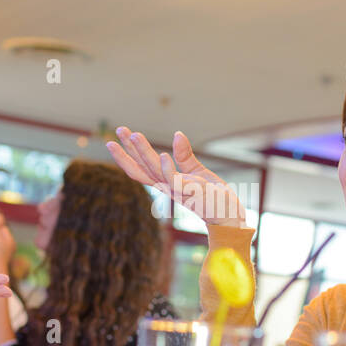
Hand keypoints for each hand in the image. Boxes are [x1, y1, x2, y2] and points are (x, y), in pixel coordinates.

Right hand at [106, 127, 246, 226]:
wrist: (227, 215)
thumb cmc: (211, 196)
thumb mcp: (196, 171)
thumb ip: (184, 155)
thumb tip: (177, 134)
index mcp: (166, 182)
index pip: (142, 167)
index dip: (129, 152)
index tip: (118, 135)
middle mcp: (167, 188)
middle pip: (141, 168)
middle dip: (127, 151)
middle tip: (118, 130)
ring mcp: (177, 190)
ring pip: (154, 171)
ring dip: (143, 152)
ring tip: (134, 134)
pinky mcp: (190, 193)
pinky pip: (174, 180)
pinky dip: (167, 168)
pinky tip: (162, 154)